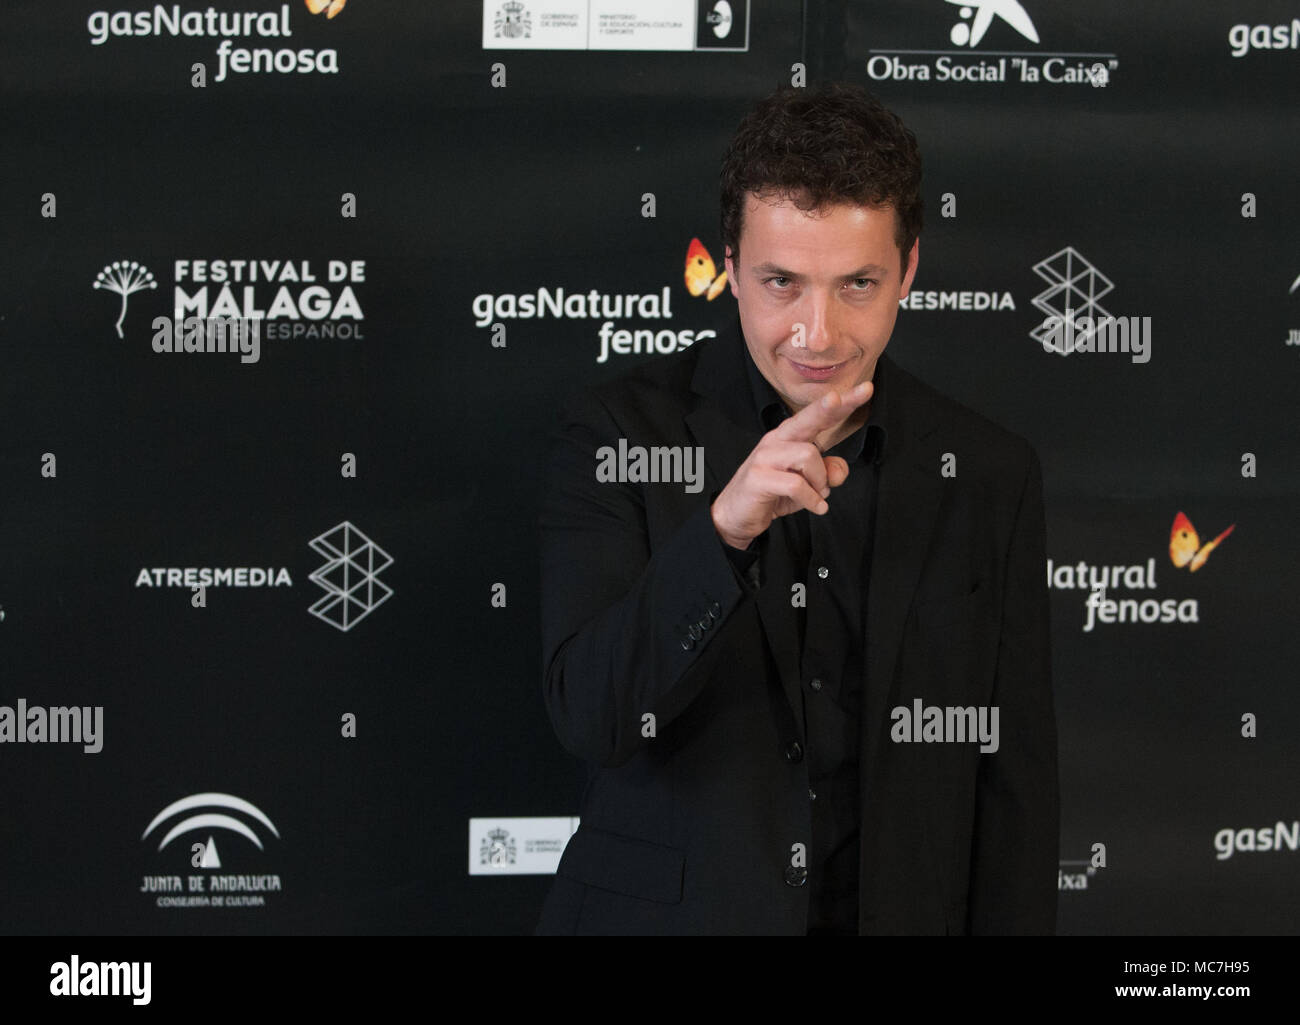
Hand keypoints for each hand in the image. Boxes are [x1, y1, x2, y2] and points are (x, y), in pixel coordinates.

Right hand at [710, 380, 872, 549]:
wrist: (736, 515)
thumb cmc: (773, 493)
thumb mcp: (808, 485)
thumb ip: (827, 473)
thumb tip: (839, 470)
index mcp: (790, 437)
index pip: (818, 416)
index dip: (842, 404)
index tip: (866, 390)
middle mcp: (776, 440)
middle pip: (807, 419)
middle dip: (826, 408)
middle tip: (838, 398)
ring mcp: (765, 457)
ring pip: (808, 456)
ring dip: (820, 480)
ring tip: (817, 495)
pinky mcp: (758, 477)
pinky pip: (797, 484)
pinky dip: (812, 499)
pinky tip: (816, 507)